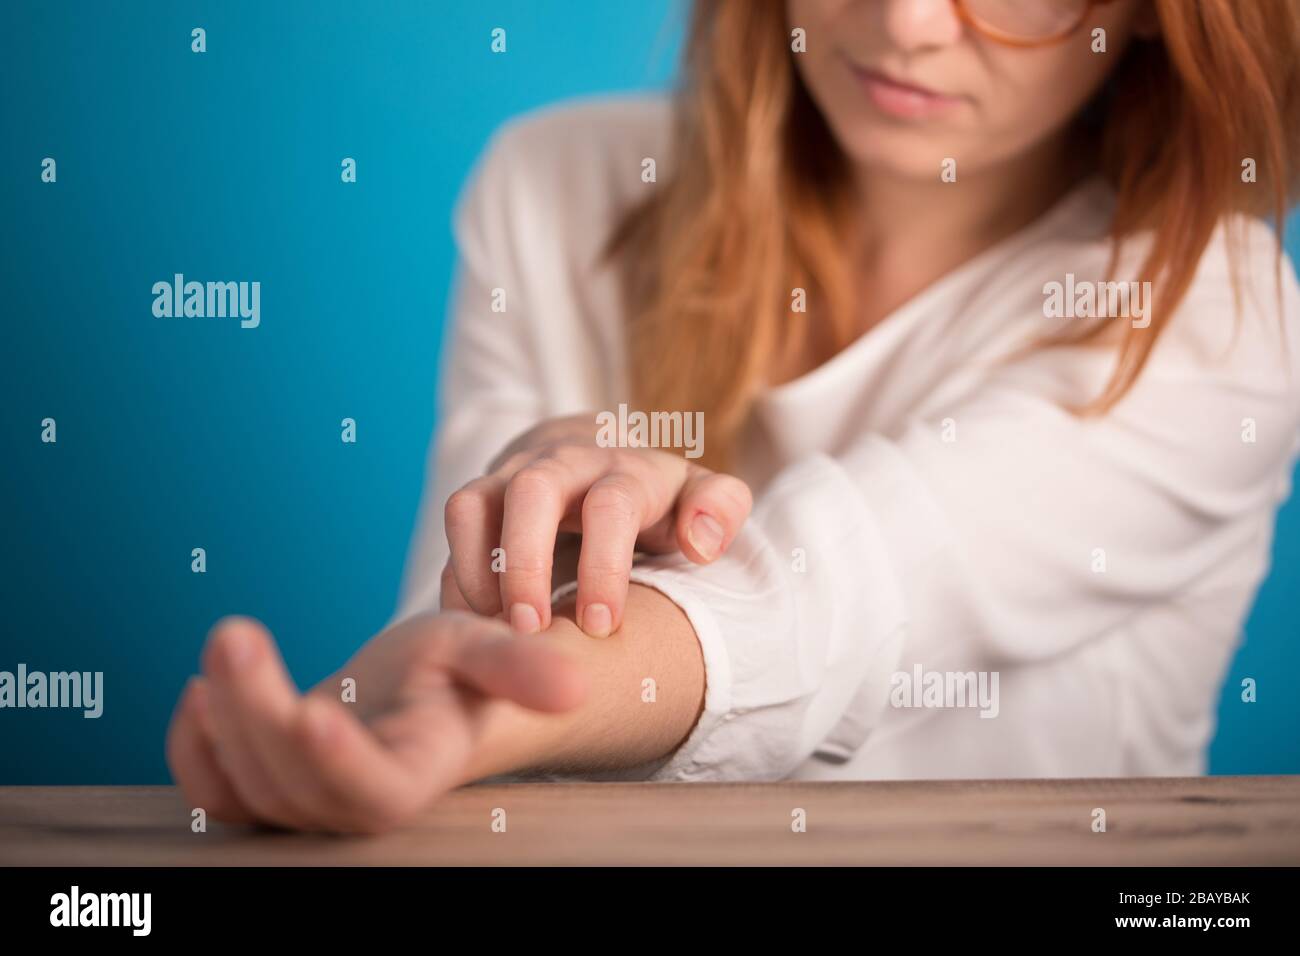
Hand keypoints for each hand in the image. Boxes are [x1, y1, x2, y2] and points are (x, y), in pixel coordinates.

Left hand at [165, 612, 585, 833]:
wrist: (417, 692)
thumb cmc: (458, 671)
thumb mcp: (487, 651)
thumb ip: (521, 668)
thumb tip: (575, 685)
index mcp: (416, 770)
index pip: (373, 793)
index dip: (341, 764)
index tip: (313, 712)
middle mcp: (356, 798)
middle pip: (292, 785)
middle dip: (253, 711)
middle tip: (235, 636)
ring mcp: (306, 800)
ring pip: (246, 784)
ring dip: (224, 711)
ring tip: (229, 640)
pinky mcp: (265, 787)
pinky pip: (213, 789)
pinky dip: (192, 747)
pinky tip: (198, 689)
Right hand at [441, 414, 751, 636]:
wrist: (597, 450)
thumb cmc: (656, 496)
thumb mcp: (699, 496)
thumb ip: (718, 510)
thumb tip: (701, 543)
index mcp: (626, 470)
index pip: (612, 504)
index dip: (605, 566)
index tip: (603, 627)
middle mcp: (563, 462)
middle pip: (533, 491)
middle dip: (525, 564)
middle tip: (530, 632)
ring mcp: (513, 474)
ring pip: (474, 503)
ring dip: (478, 570)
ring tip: (496, 633)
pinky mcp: (480, 495)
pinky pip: (454, 526)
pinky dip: (458, 576)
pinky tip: (480, 625)